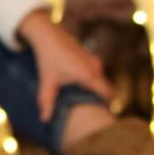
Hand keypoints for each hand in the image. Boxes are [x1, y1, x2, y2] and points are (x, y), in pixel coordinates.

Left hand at [16, 8, 111, 123]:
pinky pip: (95, 74)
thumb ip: (47, 102)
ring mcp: (95, 61)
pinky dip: (90, 81)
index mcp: (89, 75)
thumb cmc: (49, 58)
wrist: (48, 34)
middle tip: (96, 114)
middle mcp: (96, 67)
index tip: (106, 116)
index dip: (108, 105)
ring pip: (99, 81)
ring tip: (87, 103)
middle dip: (100, 100)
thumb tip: (44, 119)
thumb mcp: (47, 82)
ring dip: (94, 90)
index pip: (107, 94)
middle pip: (105, 89)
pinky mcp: (91, 57)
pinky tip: (79, 88)